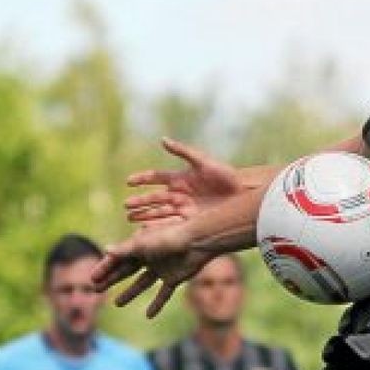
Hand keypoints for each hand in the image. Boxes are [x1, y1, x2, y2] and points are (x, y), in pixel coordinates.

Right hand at [91, 220, 214, 317]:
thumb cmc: (169, 238)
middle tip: (95, 290)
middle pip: (126, 271)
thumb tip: (106, 249)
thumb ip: (125, 249)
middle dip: (111, 280)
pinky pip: (164, 294)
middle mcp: (150, 258)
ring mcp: (162, 269)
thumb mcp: (144, 244)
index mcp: (140, 246)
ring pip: (142, 284)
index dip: (105, 268)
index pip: (118, 259)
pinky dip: (157, 305)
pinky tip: (149, 316)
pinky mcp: (175, 278)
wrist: (197, 242)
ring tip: (116, 303)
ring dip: (130, 293)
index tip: (92, 279)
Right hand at [125, 138, 239, 223]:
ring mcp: (183, 208)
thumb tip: (163, 139)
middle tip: (126, 205)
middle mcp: (179, 194)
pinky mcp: (190, 221)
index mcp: (180, 178)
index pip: (156, 177)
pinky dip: (158, 226)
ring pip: (159, 212)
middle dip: (140, 202)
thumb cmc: (225, 176)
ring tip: (130, 218)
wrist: (243, 195)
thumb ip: (183, 151)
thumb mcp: (204, 162)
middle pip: (154, 198)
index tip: (129, 181)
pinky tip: (147, 230)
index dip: (142, 179)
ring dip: (145, 215)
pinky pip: (170, 224)